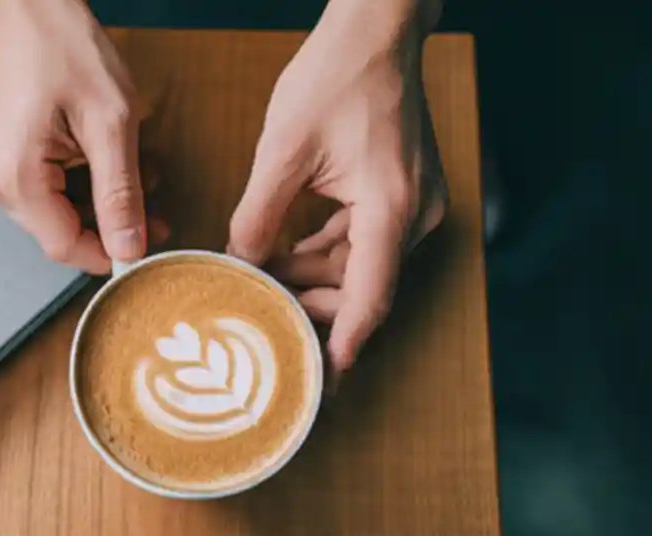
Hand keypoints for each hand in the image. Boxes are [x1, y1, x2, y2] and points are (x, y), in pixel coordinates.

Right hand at [0, 0, 155, 273]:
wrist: (32, 10)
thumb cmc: (67, 50)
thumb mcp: (110, 123)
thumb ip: (120, 193)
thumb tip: (131, 249)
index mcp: (14, 177)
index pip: (65, 246)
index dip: (111, 251)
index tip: (150, 243)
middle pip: (60, 233)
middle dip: (111, 223)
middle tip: (155, 203)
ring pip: (57, 215)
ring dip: (100, 201)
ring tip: (137, 170)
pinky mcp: (1, 164)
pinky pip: (46, 194)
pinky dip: (81, 185)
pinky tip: (105, 160)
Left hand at [228, 0, 447, 378]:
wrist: (377, 32)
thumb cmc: (335, 78)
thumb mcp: (283, 152)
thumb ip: (259, 217)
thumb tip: (237, 265)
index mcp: (392, 209)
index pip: (369, 299)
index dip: (343, 346)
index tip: (321, 384)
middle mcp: (415, 215)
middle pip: (363, 289)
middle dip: (312, 307)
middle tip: (263, 322)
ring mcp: (414, 205)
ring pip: (360, 267)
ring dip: (312, 279)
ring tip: (262, 285)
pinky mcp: (402, 194)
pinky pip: (363, 242)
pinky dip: (325, 252)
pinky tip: (284, 255)